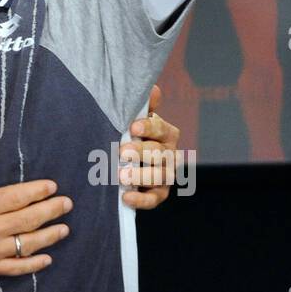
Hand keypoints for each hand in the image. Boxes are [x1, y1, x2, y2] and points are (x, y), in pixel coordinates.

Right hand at [0, 142, 71, 277]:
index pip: (17, 197)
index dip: (37, 191)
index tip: (52, 186)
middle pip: (29, 219)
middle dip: (51, 210)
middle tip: (67, 204)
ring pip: (28, 243)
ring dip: (49, 236)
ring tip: (64, 228)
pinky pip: (17, 267)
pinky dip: (34, 265)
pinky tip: (47, 259)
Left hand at [119, 84, 183, 208]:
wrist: (120, 159)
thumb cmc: (128, 135)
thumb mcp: (132, 118)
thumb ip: (142, 106)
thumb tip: (153, 91)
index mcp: (165, 133)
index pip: (161, 129)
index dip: (149, 128)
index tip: (133, 128)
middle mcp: (170, 154)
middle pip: (160, 153)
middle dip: (142, 152)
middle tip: (122, 152)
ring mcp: (166, 174)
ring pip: (160, 176)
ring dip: (141, 176)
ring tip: (121, 176)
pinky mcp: (158, 193)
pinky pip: (154, 199)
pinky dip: (141, 200)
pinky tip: (126, 197)